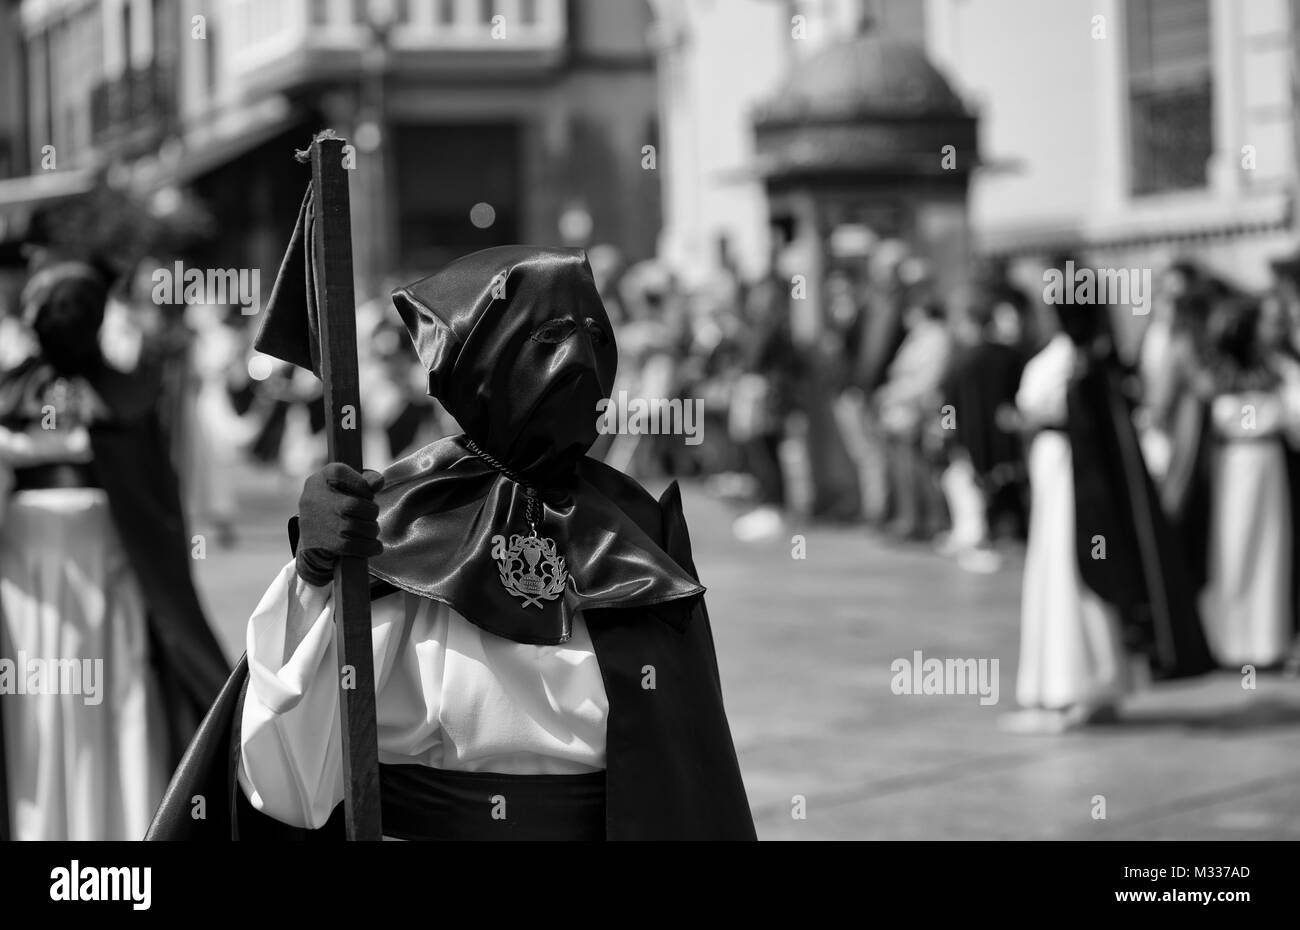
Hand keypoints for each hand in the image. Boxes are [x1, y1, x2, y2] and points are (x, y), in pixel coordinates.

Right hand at [295, 463, 385, 586]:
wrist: (314, 532)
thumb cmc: (338, 501)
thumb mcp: (348, 484)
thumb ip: (366, 479)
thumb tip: (378, 482)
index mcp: (321, 478)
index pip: (343, 473)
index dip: (362, 486)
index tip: (366, 495)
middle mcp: (314, 497)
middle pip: (355, 504)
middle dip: (371, 511)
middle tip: (371, 515)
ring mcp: (315, 521)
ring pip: (354, 527)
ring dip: (371, 530)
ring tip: (372, 529)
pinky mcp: (321, 542)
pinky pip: (351, 546)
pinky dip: (368, 546)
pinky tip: (375, 546)